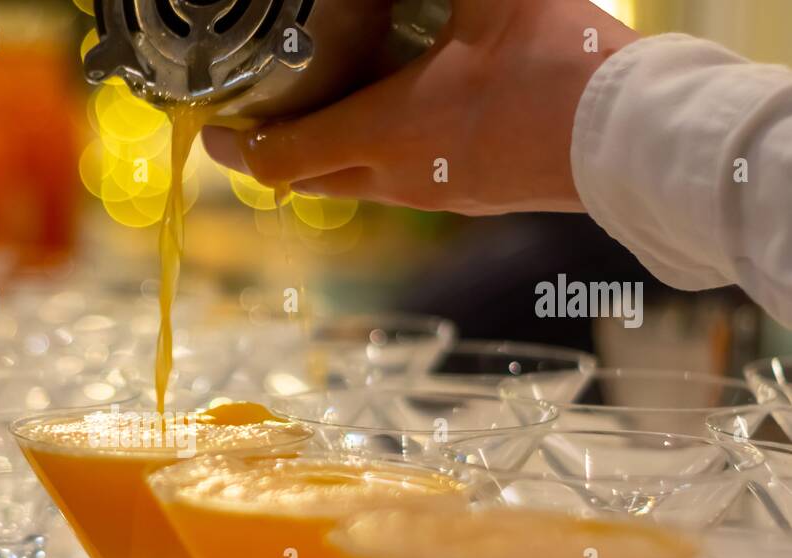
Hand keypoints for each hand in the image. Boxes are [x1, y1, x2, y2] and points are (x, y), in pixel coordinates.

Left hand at [203, 0, 639, 214]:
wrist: (631, 140)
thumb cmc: (558, 69)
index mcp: (387, 133)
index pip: (282, 160)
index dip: (237, 149)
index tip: (214, 132)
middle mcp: (398, 178)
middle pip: (308, 183)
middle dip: (270, 157)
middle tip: (252, 126)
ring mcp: (434, 197)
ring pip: (354, 187)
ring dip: (324, 159)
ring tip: (317, 116)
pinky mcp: (468, 199)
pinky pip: (398, 186)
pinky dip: (372, 160)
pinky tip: (394, 118)